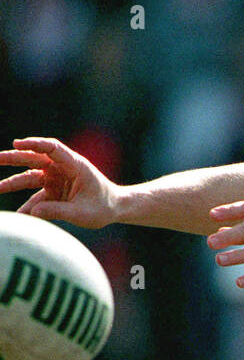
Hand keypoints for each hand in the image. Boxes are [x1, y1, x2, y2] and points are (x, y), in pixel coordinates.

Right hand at [0, 137, 119, 228]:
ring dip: (13, 182)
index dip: (34, 144)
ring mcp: (55, 179)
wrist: (114, 209)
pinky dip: (27, 206)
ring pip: (30, 177)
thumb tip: (34, 213)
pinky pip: (36, 198)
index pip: (51, 148)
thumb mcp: (82, 213)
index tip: (17, 144)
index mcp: (74, 165)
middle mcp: (62, 168)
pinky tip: (18, 216)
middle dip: (14, 158)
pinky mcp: (52, 192)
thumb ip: (58, 211)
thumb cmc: (103, 206)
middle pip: (34, 159)